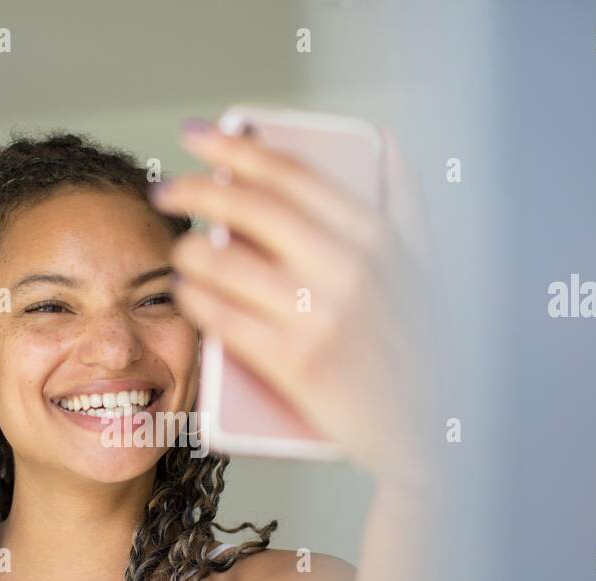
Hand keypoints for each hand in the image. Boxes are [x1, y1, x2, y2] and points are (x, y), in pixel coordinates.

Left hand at [151, 119, 439, 486]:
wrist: (426, 430)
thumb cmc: (419, 347)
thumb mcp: (423, 266)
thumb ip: (404, 202)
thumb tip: (387, 142)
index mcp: (376, 237)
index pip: (293, 174)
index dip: (238, 147)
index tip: (200, 135)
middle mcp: (350, 269)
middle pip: (253, 209)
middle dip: (199, 189)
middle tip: (168, 187)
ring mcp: (322, 318)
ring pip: (229, 264)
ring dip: (190, 249)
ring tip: (180, 248)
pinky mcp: (298, 366)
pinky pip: (226, 320)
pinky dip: (196, 299)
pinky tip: (185, 291)